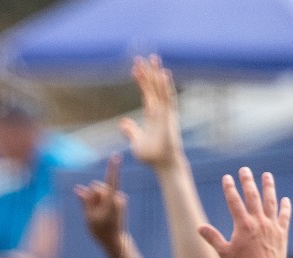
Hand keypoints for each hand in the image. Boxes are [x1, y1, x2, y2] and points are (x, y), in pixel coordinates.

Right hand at [76, 152, 129, 252]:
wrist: (114, 240)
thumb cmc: (101, 230)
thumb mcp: (89, 217)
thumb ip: (85, 201)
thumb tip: (78, 188)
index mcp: (110, 201)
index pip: (110, 180)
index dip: (112, 167)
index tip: (116, 155)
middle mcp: (116, 197)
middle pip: (98, 186)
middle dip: (92, 195)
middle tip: (93, 212)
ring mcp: (118, 198)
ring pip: (101, 191)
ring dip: (96, 199)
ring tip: (97, 214)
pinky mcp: (118, 200)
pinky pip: (105, 195)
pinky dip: (100, 201)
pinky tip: (99, 212)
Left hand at [118, 56, 183, 170]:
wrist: (162, 164)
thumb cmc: (151, 156)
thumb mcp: (136, 142)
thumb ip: (131, 131)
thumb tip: (123, 122)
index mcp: (152, 115)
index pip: (146, 93)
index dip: (141, 81)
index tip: (135, 69)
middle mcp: (160, 110)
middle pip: (153, 87)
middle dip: (148, 72)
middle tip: (143, 57)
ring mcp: (165, 112)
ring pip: (160, 88)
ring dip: (157, 73)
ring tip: (153, 58)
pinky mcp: (169, 116)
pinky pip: (168, 98)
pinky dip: (166, 86)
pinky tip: (164, 74)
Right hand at [197, 168, 290, 257]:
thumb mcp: (224, 252)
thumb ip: (213, 238)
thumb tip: (199, 227)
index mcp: (243, 224)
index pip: (234, 201)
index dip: (229, 188)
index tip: (227, 177)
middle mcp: (258, 221)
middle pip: (252, 196)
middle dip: (247, 181)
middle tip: (244, 170)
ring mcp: (271, 225)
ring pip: (270, 201)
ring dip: (268, 187)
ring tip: (267, 175)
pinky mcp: (282, 231)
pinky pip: (284, 216)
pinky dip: (285, 207)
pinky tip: (285, 199)